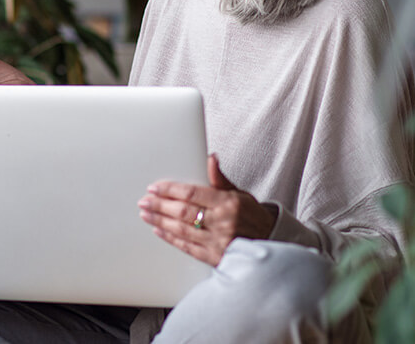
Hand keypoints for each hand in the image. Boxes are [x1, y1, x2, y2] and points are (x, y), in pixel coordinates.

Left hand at [137, 154, 275, 266]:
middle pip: (183, 212)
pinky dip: (170, 238)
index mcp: (229, 203)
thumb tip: (210, 158)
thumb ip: (219, 179)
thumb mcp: (240, 193)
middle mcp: (222, 222)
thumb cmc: (253, 217)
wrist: (269, 244)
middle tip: (144, 200)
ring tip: (145, 214)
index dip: (170, 190)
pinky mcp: (213, 257)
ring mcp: (217, 241)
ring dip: (160, 221)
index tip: (155, 187)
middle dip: (160, 205)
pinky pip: (187, 247)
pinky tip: (158, 231)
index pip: (192, 193)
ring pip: (181, 229)